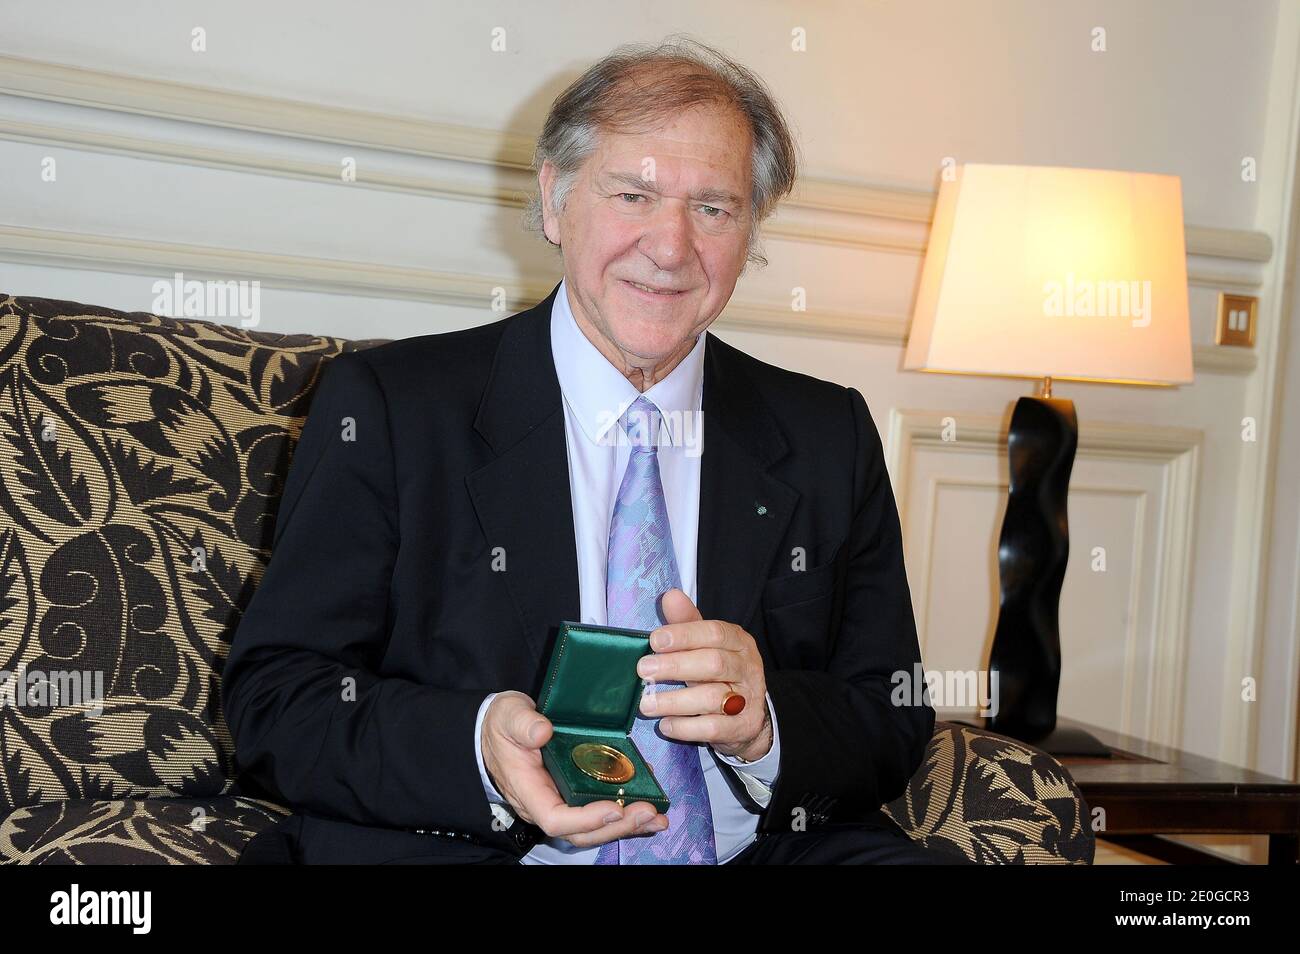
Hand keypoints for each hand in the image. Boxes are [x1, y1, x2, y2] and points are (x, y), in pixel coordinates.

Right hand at [481, 691, 667, 845]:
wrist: (498, 728)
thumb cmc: (503, 724)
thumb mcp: (508, 716)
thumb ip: (523, 724)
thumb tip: (543, 731)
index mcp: (528, 791)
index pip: (556, 819)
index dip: (586, 819)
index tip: (614, 807)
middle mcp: (547, 803)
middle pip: (582, 831)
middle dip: (617, 825)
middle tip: (649, 813)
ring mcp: (561, 801)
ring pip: (595, 826)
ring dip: (628, 824)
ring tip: (657, 817)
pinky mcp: (574, 793)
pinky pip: (600, 809)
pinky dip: (626, 810)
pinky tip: (649, 803)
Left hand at [636, 589, 772, 761]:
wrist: (749, 714)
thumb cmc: (718, 672)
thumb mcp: (705, 645)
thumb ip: (687, 623)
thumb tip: (670, 596)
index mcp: (738, 641)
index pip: (714, 633)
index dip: (684, 635)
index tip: (654, 641)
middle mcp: (747, 667)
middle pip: (713, 664)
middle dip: (675, 666)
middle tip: (643, 671)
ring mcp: (748, 699)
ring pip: (713, 698)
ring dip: (675, 701)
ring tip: (646, 704)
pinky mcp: (744, 726)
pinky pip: (714, 728)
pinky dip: (686, 727)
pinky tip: (665, 725)